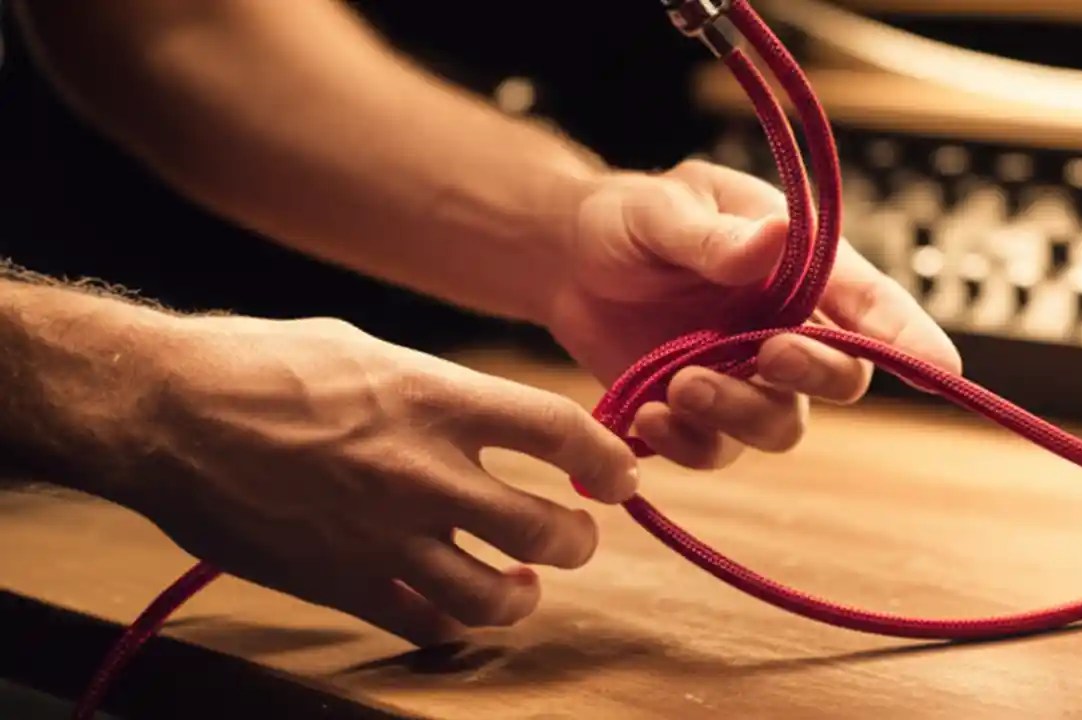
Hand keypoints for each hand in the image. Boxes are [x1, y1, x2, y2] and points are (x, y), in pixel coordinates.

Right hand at [119, 314, 637, 644]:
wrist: (165, 411)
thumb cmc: (262, 362)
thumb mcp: (369, 350)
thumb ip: (440, 390)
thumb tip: (490, 415)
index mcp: (437, 400)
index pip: (560, 432)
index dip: (609, 457)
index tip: (620, 472)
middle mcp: (423, 473)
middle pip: (548, 530)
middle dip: (580, 539)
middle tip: (577, 534)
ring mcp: (383, 537)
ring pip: (494, 598)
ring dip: (524, 596)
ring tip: (523, 584)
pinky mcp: (340, 582)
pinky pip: (422, 625)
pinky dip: (448, 622)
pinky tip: (449, 604)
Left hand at [545, 159, 960, 468]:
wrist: (568, 260)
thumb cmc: (632, 219)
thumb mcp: (669, 210)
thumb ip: (718, 234)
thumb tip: (777, 235)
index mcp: (802, 270)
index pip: (872, 308)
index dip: (910, 339)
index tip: (940, 369)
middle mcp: (787, 330)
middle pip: (841, 379)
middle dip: (814, 374)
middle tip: (767, 353)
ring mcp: (746, 380)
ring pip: (779, 426)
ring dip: (739, 413)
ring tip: (680, 385)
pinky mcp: (700, 416)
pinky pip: (715, 451)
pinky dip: (686, 442)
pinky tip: (645, 414)